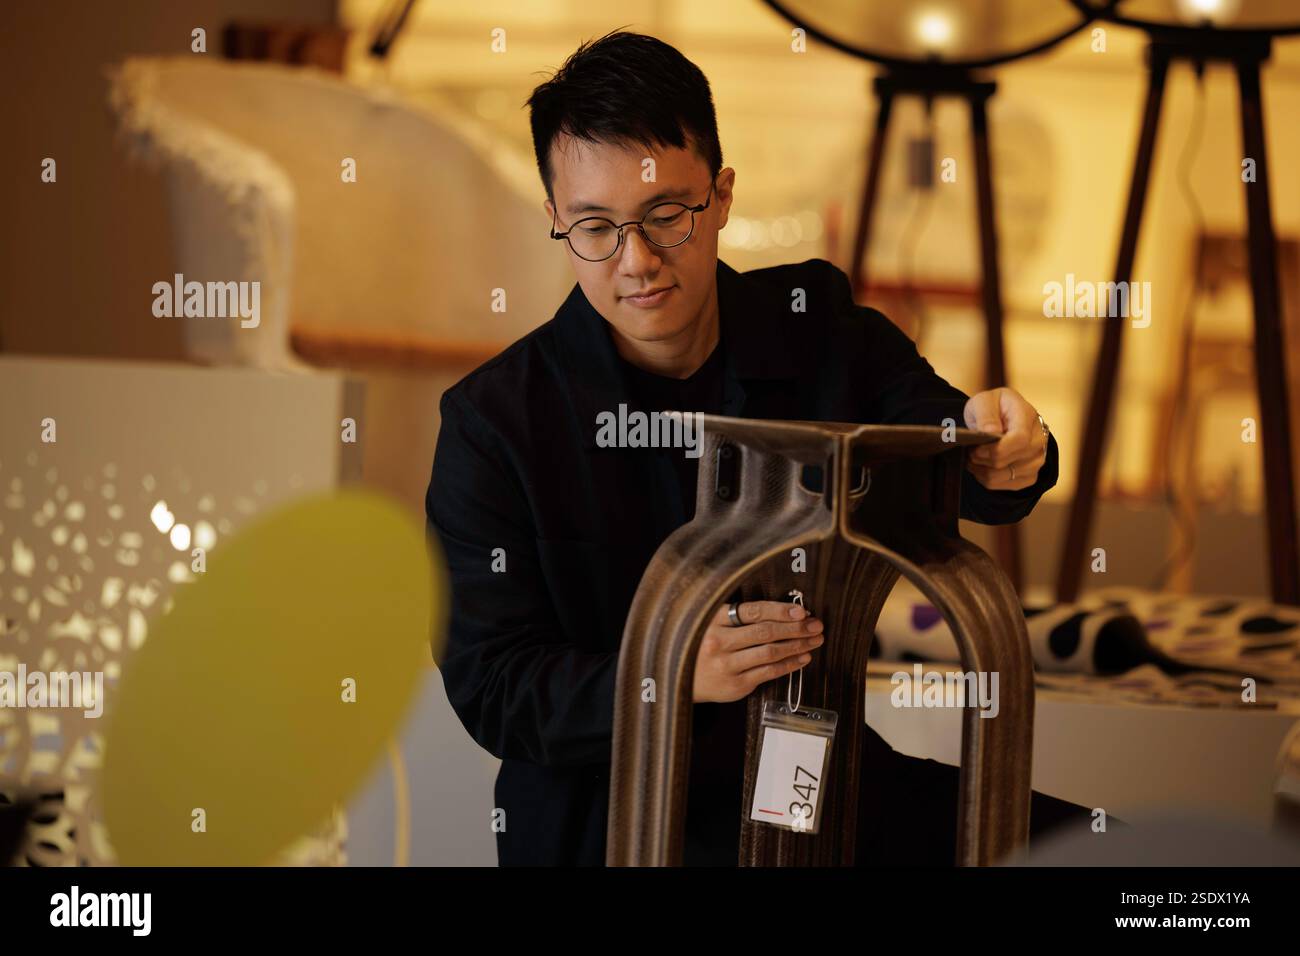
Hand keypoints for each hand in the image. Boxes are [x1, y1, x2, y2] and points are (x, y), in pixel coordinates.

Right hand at [693, 600, 824, 702]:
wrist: (677, 678)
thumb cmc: (700, 646)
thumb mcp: (710, 623)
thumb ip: (738, 616)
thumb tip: (783, 612)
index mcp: (714, 620)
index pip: (754, 611)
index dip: (781, 610)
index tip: (802, 611)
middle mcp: (718, 642)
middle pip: (765, 632)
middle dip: (796, 628)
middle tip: (816, 625)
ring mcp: (726, 665)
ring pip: (770, 652)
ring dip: (797, 645)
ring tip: (814, 640)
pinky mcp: (735, 685)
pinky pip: (768, 672)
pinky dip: (789, 664)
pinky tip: (802, 658)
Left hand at [963, 387, 1048, 491]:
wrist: (1002, 416)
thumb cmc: (993, 407)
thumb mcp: (984, 401)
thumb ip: (986, 415)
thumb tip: (991, 432)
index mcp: (1028, 416)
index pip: (1020, 440)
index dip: (995, 450)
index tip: (975, 448)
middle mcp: (1039, 440)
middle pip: (1008, 461)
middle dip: (982, 459)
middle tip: (970, 450)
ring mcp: (1037, 460)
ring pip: (1003, 476)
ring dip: (982, 469)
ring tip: (975, 457)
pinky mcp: (1030, 475)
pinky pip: (1003, 486)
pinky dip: (987, 478)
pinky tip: (983, 465)